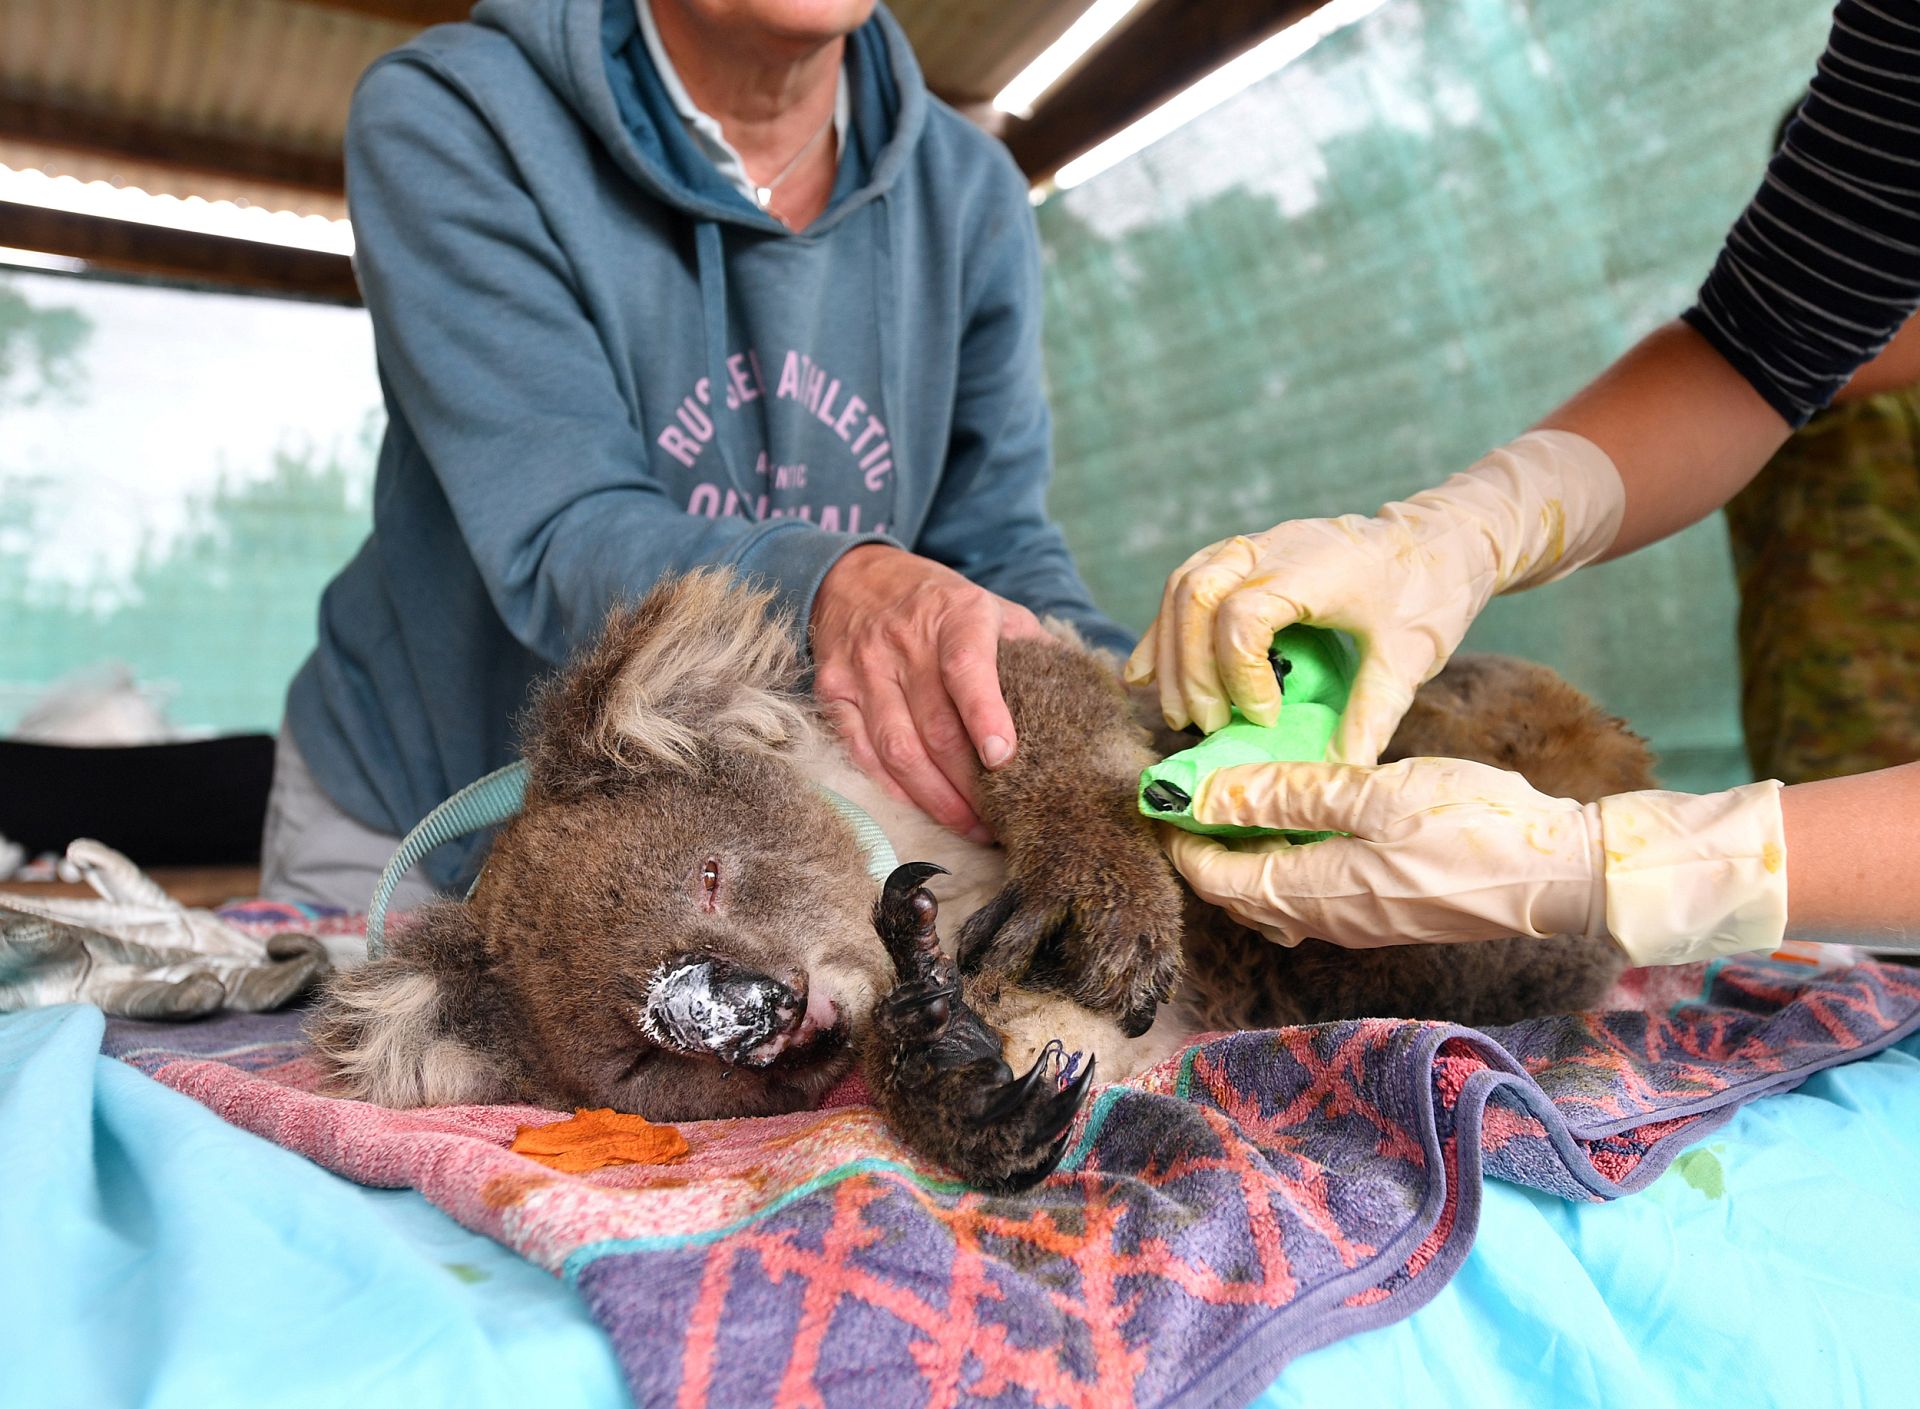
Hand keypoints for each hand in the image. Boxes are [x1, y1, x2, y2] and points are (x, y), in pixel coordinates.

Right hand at [811, 545, 1047, 840]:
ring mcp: (864, 668)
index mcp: (956, 616)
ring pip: (898, 748)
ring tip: (969, 825)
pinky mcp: (833, 691)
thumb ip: (1032, 646)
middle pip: (936, 726)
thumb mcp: (990, 604)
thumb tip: (1084, 693)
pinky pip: (861, 751)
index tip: (1003, 756)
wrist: (854, 576)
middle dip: (970, 784)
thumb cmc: (938, 602)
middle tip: (1003, 820)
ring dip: (935, 797)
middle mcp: (905, 642)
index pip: (967, 667)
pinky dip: (892, 787)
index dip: (985, 714)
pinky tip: (921, 806)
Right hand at [1125, 431, 1625, 763]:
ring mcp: (1254, 545)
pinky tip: (1147, 673)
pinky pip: (1186, 584)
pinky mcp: (1246, 555)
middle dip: (1190, 670)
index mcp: (1313, 568)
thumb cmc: (1430, 594)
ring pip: (1181, 586)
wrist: (1442, 536)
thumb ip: (1370, 718)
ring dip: (1170, 652)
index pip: (1243, 616)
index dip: (1240, 675)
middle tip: (1208, 727)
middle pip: (1195, 596)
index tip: (1266, 719)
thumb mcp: (1408, 661)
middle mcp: (1273, 548)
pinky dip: (1164, 631)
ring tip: (1180, 713)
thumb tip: (1336, 777)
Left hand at [1164, 757, 1787, 966]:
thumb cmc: (1473, 826)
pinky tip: (1295, 818)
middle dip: (1203, 847)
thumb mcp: (1375, 792)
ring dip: (1243, 854)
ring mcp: (1356, 922)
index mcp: (1316, 891)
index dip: (1181, 839)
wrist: (1559, 874)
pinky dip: (1283, 859)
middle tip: (1186, 794)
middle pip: (1238, 892)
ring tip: (1232, 799)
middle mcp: (1327, 919)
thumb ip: (1290, 791)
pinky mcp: (1383, 912)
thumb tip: (1210, 792)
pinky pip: (1308, 894)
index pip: (1218, 877)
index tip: (1160, 795)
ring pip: (1273, 895)